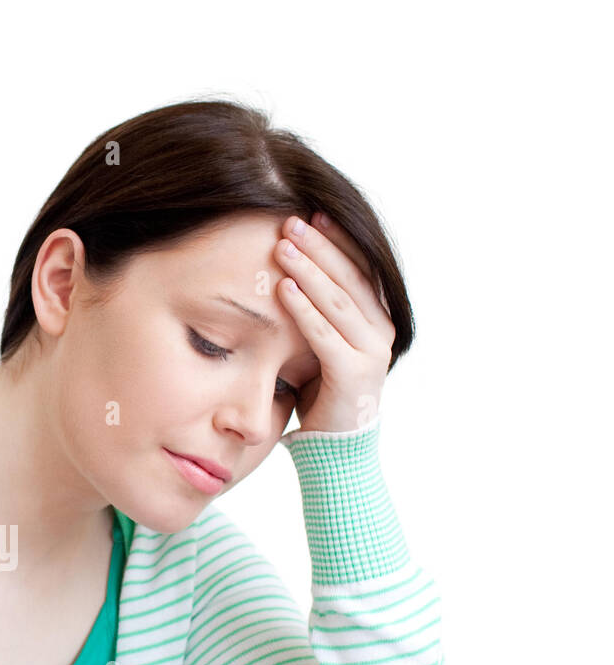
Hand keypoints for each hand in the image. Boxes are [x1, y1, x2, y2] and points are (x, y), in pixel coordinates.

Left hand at [274, 212, 396, 433]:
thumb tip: (287, 275)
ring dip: (309, 270)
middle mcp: (381, 331)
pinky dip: (303, 309)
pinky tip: (284, 288)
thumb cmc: (322, 396)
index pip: (359, 269)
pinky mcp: (353, 374)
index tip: (313, 214)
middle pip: (350, 277)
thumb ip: (318, 315)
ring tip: (283, 245)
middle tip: (291, 221)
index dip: (338, 241)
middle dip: (320, 247)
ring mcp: (371, 353)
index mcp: (376, 320)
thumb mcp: (320, 346)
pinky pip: (325, 334)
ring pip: (338, 300)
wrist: (335, 450)